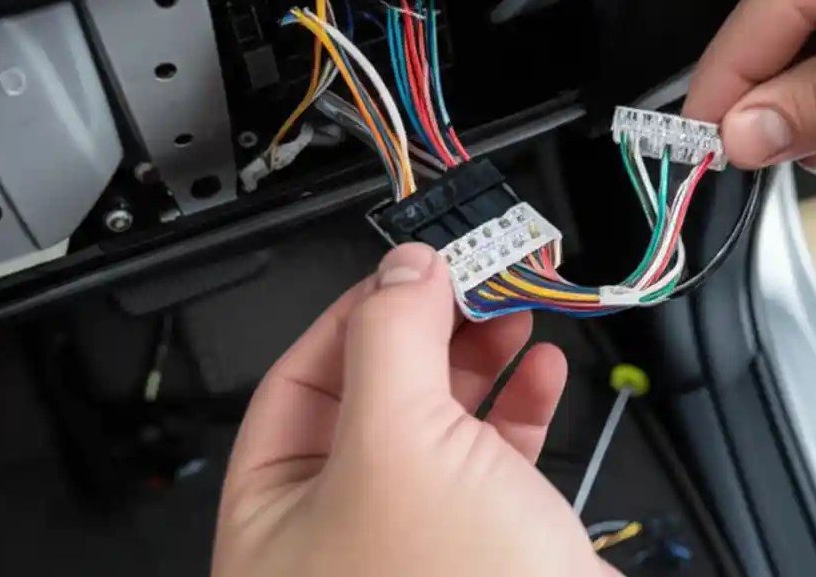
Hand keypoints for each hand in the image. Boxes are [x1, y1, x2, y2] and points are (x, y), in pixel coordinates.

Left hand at [212, 244, 615, 576]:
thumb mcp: (403, 442)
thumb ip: (392, 337)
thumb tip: (401, 269)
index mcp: (276, 520)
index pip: (297, 383)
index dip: (355, 314)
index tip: (409, 268)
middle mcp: (336, 534)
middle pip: (373, 396)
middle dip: (427, 331)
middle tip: (470, 279)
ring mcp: (411, 542)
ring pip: (437, 423)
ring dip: (478, 360)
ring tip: (511, 312)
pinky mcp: (481, 548)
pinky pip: (489, 458)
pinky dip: (516, 406)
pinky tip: (540, 372)